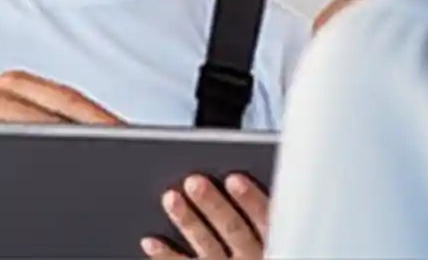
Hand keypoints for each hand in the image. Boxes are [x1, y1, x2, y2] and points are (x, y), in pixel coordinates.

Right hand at [0, 70, 120, 191]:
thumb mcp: (1, 120)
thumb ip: (36, 122)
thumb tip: (86, 138)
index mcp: (18, 84)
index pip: (73, 99)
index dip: (106, 116)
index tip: (135, 134)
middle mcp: (6, 91)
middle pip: (66, 107)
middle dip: (100, 127)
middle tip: (129, 147)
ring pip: (44, 123)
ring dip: (75, 140)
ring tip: (103, 160)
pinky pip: (12, 141)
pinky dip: (38, 153)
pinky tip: (56, 169)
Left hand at [141, 173, 268, 258]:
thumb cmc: (255, 248)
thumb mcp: (277, 235)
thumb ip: (265, 214)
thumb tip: (238, 175)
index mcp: (278, 244)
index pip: (269, 221)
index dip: (252, 201)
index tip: (234, 179)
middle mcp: (255, 259)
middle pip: (235, 231)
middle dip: (213, 206)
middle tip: (194, 182)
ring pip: (208, 247)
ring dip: (188, 222)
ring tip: (170, 198)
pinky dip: (165, 256)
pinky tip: (149, 241)